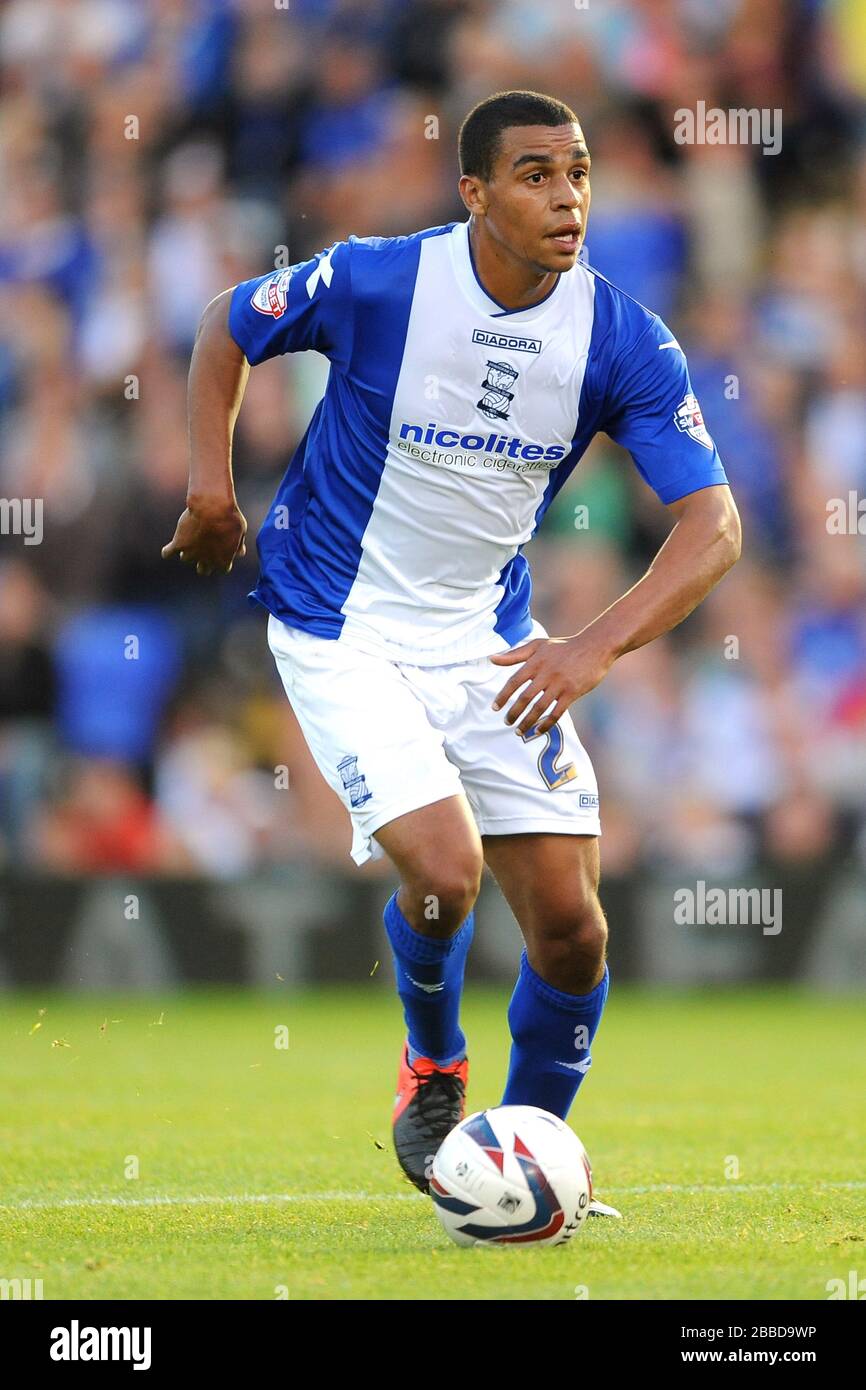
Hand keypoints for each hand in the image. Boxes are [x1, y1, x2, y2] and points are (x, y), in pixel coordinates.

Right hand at [161, 498, 246, 575]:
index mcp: (223, 561)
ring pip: (186, 559)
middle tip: (204, 548)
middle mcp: (206, 561)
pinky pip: (167, 553)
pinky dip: (167, 551)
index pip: (222, 569)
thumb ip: (238, 544)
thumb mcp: (241, 530)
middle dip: (203, 561)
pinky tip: (168, 548)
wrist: (212, 507)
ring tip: (190, 539)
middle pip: (203, 570)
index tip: (220, 551)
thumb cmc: (229, 517)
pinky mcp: (178, 543)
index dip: (221, 560)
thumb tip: (240, 552)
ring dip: (188, 551)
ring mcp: (191, 554)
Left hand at [490, 634, 615, 735]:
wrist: (594, 647)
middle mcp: (546, 673)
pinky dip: (546, 724)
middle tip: (507, 722)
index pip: (514, 681)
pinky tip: (538, 731)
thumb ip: (514, 654)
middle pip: (525, 697)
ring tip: (519, 731)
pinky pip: (557, 712)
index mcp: (535, 662)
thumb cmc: (564, 646)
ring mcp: (560, 684)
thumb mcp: (538, 645)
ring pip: (539, 707)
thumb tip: (491, 659)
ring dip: (527, 722)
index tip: (495, 708)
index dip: (503, 696)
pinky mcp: (573, 692)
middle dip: (513, 712)